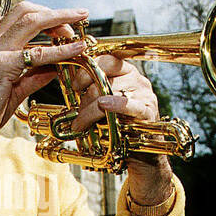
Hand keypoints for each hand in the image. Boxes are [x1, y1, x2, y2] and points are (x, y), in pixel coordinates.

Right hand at [0, 1, 89, 150]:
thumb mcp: (15, 90)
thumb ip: (34, 76)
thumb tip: (54, 68)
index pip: (21, 16)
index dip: (46, 15)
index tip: (66, 21)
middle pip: (27, 10)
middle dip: (56, 12)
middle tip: (77, 19)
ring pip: (32, 22)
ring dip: (60, 22)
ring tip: (79, 29)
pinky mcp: (1, 66)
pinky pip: (36, 53)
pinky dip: (59, 50)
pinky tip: (74, 51)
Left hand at [68, 54, 173, 204]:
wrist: (142, 157)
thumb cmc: (120, 130)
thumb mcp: (102, 108)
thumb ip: (90, 94)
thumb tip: (66, 86)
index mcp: (126, 73)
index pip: (106, 59)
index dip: (86, 68)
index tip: (74, 85)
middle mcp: (137, 80)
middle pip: (105, 77)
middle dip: (85, 96)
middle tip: (76, 113)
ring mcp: (145, 95)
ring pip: (110, 92)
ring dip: (90, 110)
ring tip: (80, 124)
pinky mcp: (149, 112)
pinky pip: (130, 104)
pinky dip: (115, 104)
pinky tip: (104, 105)